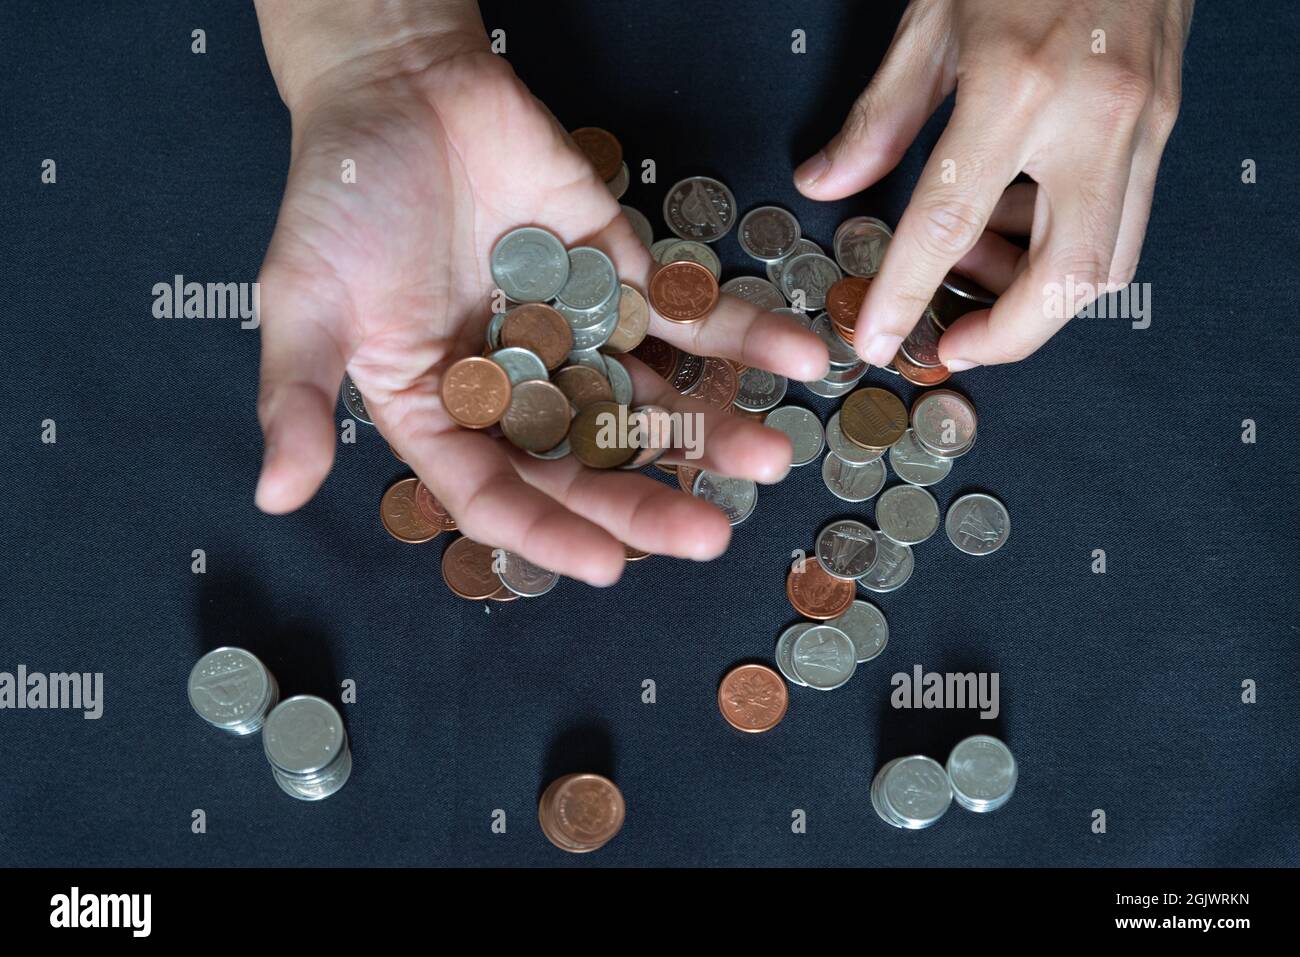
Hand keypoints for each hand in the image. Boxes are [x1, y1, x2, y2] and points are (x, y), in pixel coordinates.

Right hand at [251, 1, 828, 584]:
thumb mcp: (303, 302)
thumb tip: (276, 496)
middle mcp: (516, 382)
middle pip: (588, 458)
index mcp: (441, 407)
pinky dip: (742, 332)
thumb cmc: (341, 195)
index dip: (550, 532)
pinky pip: (686, 309)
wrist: (399, 84)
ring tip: (768, 457)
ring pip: (649, 395)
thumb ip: (298, 398)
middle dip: (648, 498)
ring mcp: (576, 329)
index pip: (499, 491)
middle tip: (710, 535)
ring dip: (710, 427)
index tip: (610, 567)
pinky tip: (798, 360)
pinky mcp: (619, 270)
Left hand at [795, 0, 1191, 368]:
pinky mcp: (1164, 124)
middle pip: (1067, 279)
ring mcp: (1143, 123)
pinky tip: (1020, 225)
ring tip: (979, 273)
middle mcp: (1094, 116)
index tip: (880, 338)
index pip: (949, 224)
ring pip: (1109, 263)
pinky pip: (1122, 220)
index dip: (907, 295)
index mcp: (1018, 87)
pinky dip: (1067, 248)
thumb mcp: (932, 20)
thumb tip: (828, 182)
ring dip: (1041, 297)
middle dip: (1008, 338)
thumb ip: (880, 117)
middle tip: (953, 343)